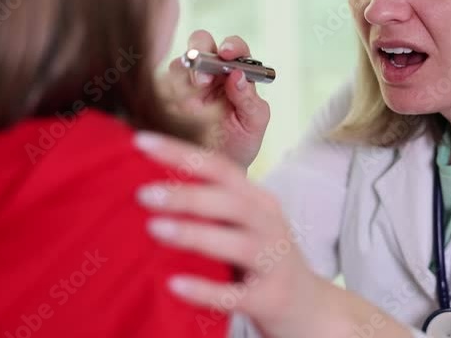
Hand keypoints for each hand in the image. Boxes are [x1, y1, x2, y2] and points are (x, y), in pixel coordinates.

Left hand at [134, 132, 411, 337]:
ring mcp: (273, 263)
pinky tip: (174, 285)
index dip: (181, 152)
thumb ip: (212, 205)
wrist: (310, 308)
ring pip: (236, 243)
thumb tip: (152, 185)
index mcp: (258, 200)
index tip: (140, 142)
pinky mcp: (269, 299)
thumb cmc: (263, 259)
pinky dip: (205, 290)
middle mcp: (269, 225)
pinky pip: (236, 295)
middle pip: (230, 202)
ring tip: (154, 228)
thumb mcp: (246, 223)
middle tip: (143, 193)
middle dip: (187, 194)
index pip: (220, 168)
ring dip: (194, 234)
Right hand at [158, 30, 270, 167]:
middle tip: (202, 81)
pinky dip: (167, 97)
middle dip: (199, 55)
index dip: (231, 46)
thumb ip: (249, 99)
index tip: (228, 54)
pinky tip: (176, 114)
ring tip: (190, 109)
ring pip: (177, 65)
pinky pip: (160, 88)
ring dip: (182, 81)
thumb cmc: (240, 142)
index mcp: (234, 71)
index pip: (234, 48)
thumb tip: (238, 75)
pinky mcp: (165, 97)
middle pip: (199, 43)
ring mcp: (184, 83)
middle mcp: (209, 71)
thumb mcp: (253, 123)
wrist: (215, 169)